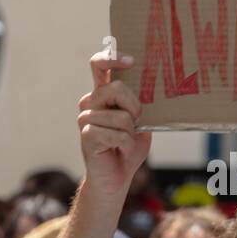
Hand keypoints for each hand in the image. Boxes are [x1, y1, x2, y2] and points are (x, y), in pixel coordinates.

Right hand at [78, 52, 151, 197]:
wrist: (115, 179)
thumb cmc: (128, 149)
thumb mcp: (141, 124)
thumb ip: (141, 106)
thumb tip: (150, 88)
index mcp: (102, 95)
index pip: (99, 66)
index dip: (111, 58)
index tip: (130, 61)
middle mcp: (90, 102)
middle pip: (116, 88)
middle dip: (134, 107)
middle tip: (136, 123)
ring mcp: (86, 118)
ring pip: (121, 116)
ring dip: (131, 133)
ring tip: (124, 143)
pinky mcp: (87, 135)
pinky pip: (117, 134)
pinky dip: (126, 145)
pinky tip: (119, 152)